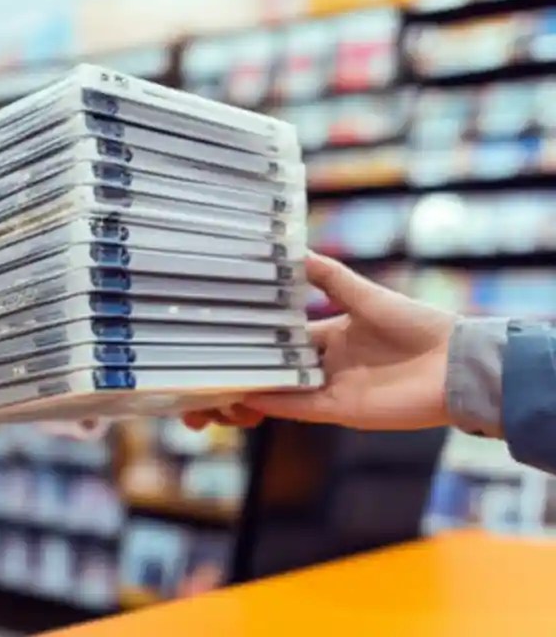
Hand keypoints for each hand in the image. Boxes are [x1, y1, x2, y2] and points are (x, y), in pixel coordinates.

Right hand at [183, 252, 457, 431]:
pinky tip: (243, 399)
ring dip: (246, 394)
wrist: (457, 364)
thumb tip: (295, 249)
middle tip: (202, 374)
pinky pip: (296, 408)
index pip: (279, 338)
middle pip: (271, 369)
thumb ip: (330, 277)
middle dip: (238, 373)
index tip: (218, 333)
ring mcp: (330, 388)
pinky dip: (271, 404)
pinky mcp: (340, 411)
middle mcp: (325, 363)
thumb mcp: (366, 295)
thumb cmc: (417, 325)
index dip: (249, 338)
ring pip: (276, 393)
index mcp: (330, 335)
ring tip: (213, 394)